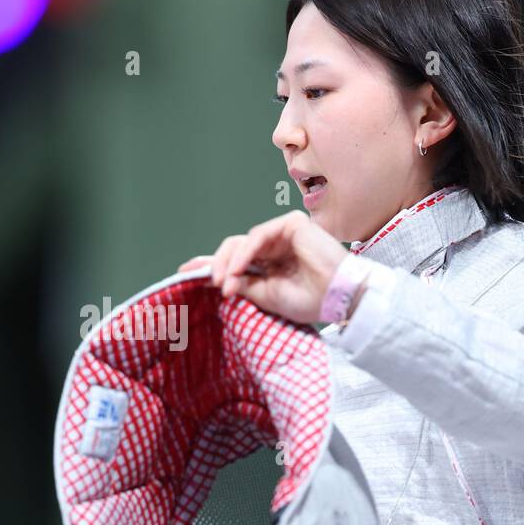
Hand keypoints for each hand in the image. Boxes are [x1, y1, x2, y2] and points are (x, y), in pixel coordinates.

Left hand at [176, 210, 348, 324]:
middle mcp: (274, 246)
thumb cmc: (310, 300)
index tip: (185, 272)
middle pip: (234, 248)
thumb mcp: (266, 295)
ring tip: (224, 283)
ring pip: (242, 241)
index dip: (209, 264)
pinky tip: (236, 269)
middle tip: (210, 282)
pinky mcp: (291, 224)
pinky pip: (257, 235)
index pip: (234, 260)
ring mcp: (282, 233)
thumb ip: (241, 283)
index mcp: (269, 264)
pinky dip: (244, 253)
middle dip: (216, 264)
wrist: (339, 298)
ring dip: (229, 263)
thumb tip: (214, 280)